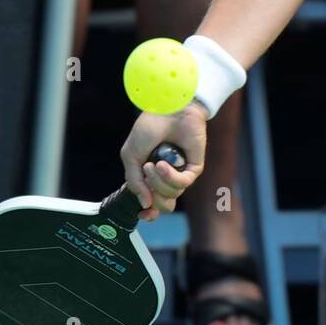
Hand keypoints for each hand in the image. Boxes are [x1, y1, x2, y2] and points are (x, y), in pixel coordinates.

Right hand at [120, 105, 207, 220]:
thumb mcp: (131, 156)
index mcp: (151, 175)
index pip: (152, 202)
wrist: (168, 109)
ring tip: (154, 163)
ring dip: (159, 182)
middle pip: (162, 204)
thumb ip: (134, 182)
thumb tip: (144, 204)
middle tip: (146, 174)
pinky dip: (170, 177)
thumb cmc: (150, 128)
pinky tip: (163, 164)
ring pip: (171, 195)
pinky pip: (182, 183)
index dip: (148, 212)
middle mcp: (167, 177)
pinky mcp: (194, 167)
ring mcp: (181, 172)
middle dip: (152, 196)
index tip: (142, 215)